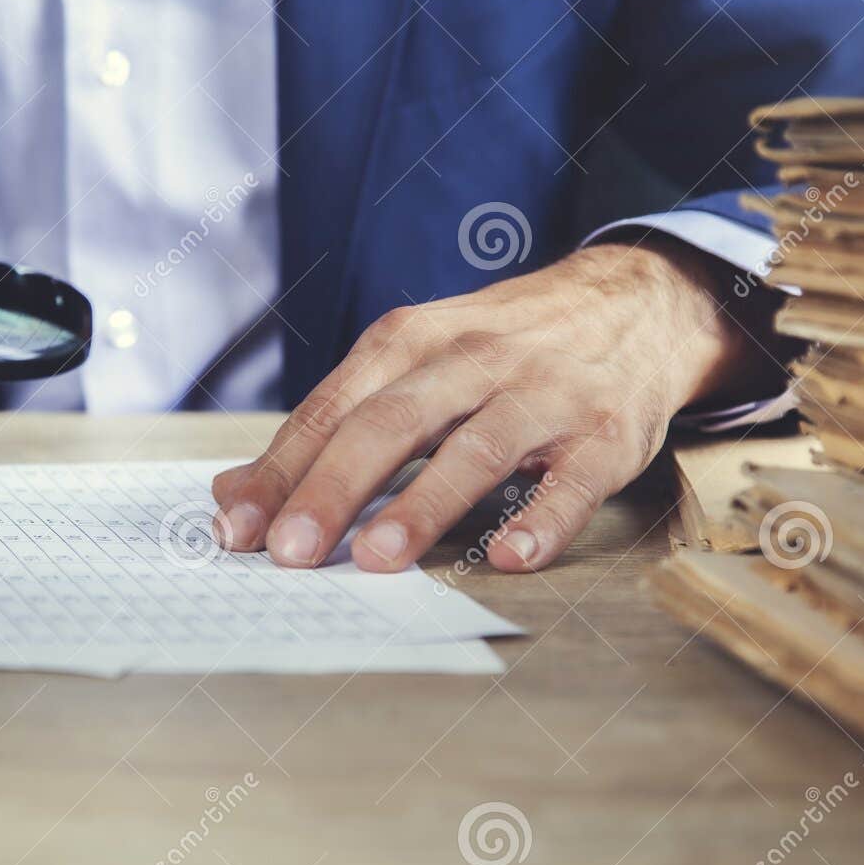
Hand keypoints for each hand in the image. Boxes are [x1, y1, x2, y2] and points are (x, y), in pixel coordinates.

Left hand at [211, 238, 763, 572]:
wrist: (630, 305)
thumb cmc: (500, 349)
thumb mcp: (411, 363)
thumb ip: (330, 426)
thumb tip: (233, 496)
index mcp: (410, 340)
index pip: (332, 409)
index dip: (281, 470)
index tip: (234, 528)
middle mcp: (472, 360)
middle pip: (391, 423)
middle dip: (334, 488)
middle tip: (289, 551)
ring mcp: (542, 395)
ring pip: (475, 448)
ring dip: (423, 505)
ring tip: (375, 559)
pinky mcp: (604, 434)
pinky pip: (573, 480)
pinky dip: (543, 519)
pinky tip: (511, 558)